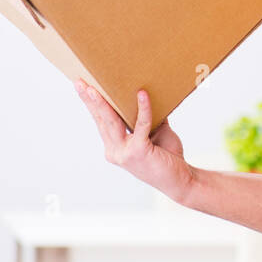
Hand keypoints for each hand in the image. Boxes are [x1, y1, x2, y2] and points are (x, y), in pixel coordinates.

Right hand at [75, 79, 193, 202]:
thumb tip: (145, 92)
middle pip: (101, 120)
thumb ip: (147, 116)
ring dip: (103, 103)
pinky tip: (142, 94)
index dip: (91, 105)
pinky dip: (143, 108)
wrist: (181, 179)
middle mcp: (115, 151)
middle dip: (90, 100)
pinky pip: (140, 124)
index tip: (82, 88)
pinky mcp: (139, 151)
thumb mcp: (155, 132)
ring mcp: (125, 153)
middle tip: (80, 82)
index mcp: (115, 148)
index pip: (101, 122)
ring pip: (111, 122)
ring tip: (95, 88)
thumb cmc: (167, 156)